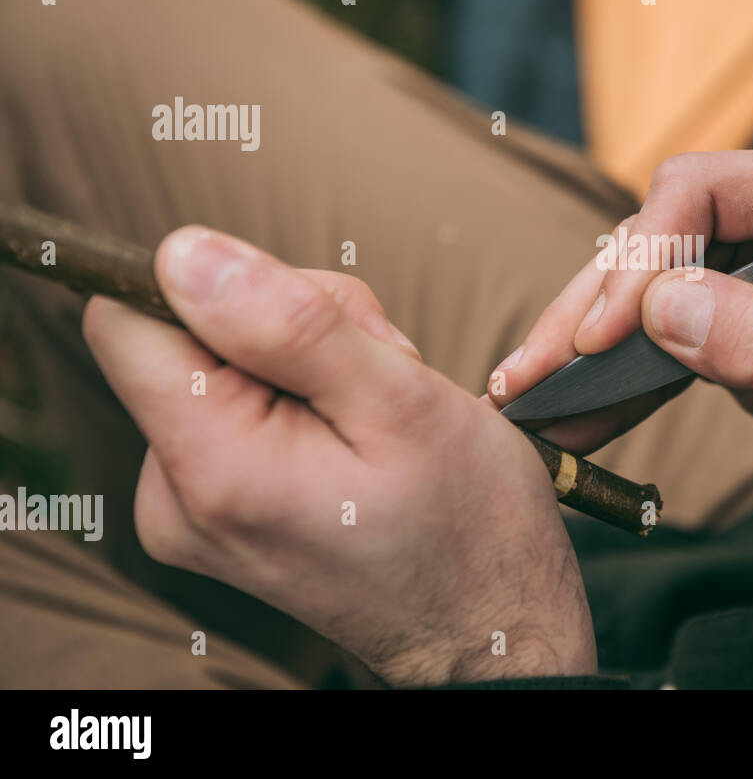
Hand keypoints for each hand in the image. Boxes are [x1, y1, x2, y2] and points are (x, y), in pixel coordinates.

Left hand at [84, 227, 595, 686]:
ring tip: (379, 417)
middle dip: (291, 328)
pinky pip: (236, 412)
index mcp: (212, 468)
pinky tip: (360, 439)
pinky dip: (302, 403)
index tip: (311, 323)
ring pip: (221, 366)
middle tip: (378, 380)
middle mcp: (176, 498)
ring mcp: (192, 512)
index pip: (132, 318)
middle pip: (189, 334)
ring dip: (307, 364)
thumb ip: (288, 322)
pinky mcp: (216, 514)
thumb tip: (182, 253)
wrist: (490, 630)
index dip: (221, 289)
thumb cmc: (470, 528)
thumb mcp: (402, 402)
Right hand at [489, 135, 752, 484]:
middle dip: (591, 304)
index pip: (705, 186)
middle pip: (657, 228)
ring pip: (645, 273)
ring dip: (587, 334)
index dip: (644, 255)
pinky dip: (619, 361)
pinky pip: (661, 313)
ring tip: (529, 394)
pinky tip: (571, 404)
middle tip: (532, 373)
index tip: (607, 333)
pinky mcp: (733, 286)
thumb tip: (666, 309)